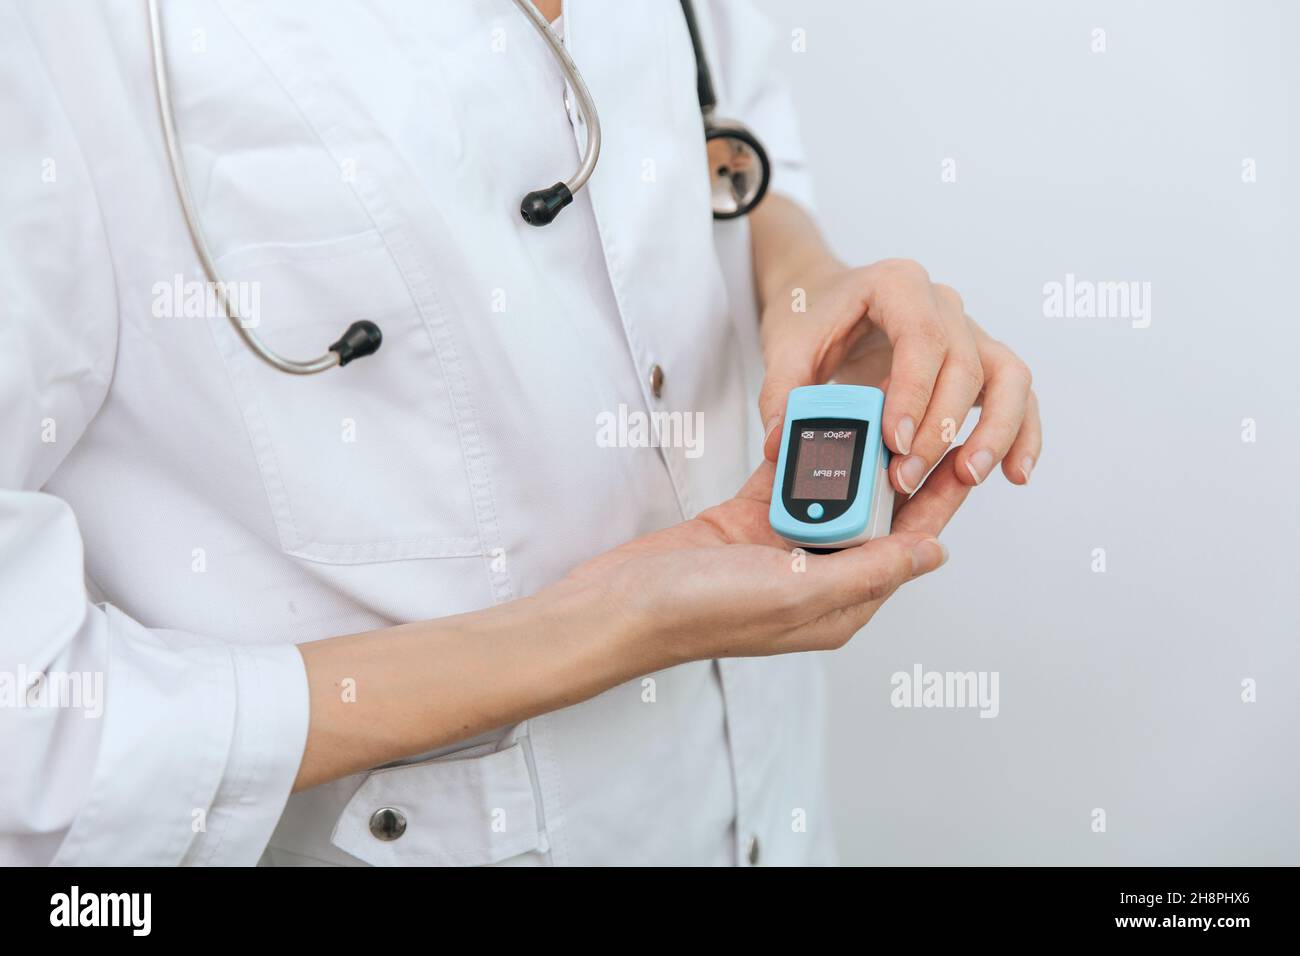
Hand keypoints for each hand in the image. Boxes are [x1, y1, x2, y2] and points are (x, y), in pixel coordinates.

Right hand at [548, 445, 971, 665]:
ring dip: (849, 451)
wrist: (617, 606)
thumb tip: (936, 552)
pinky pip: (785, 479)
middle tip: (921, 411)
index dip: (937, 499)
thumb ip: (868, 572)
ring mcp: (780, 548)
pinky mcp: (746, 522)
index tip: (962, 449)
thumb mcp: (797, 594)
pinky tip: (817, 415)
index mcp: (840, 604)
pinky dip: (799, 451)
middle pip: (874, 514)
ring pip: (831, 490)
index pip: (906, 545)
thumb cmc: (699, 612)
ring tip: (877, 402)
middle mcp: (818, 577)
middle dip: (897, 465)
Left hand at [758, 258, 1041, 495]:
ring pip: (1009, 376)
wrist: (822, 296)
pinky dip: (1021, 432)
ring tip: (970, 477)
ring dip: (997, 431)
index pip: (922, 337)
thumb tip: (781, 446)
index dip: (915, 392)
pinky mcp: (979, 362)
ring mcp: (968, 331)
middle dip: (940, 427)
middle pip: (966, 363)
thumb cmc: (809, 316)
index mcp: (898, 285)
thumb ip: (780, 394)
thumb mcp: (784, 348)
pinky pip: (1016, 395)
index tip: (895, 442)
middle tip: (906, 476)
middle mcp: (943, 303)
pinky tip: (1015, 473)